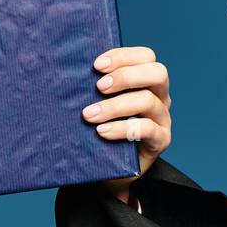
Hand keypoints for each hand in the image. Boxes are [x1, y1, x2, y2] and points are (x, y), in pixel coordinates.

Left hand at [82, 46, 171, 204]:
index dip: (123, 56)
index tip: (96, 65)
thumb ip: (92, 87)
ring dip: (116, 106)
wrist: (111, 169)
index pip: (146, 56)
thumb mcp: (98, 103)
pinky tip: (102, 131)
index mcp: (146, 80)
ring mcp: (162, 118)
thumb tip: (64, 70)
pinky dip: (122, 128)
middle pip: (157, 73)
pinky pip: (147, 129)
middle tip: (99, 87)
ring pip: (148, 101)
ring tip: (89, 115)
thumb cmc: (101, 128)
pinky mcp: (161, 140)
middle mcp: (159, 96)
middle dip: (125, 76)